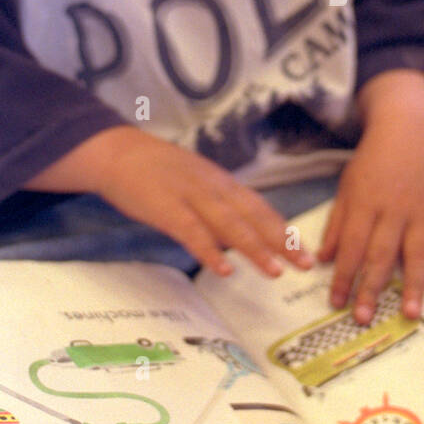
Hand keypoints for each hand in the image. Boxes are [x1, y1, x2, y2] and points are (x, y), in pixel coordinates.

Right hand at [28, 125, 312, 279]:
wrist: (117, 152)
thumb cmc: (156, 171)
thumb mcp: (195, 181)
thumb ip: (217, 204)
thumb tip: (240, 232)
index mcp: (221, 183)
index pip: (260, 207)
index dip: (283, 229)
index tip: (306, 249)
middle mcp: (213, 188)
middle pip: (253, 216)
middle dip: (282, 241)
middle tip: (306, 264)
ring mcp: (191, 197)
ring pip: (229, 225)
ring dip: (254, 249)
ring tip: (274, 271)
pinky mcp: (167, 208)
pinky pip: (192, 233)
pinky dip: (209, 251)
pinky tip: (223, 270)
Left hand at [318, 72, 423, 324]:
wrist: (409, 129)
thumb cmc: (373, 161)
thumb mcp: (347, 187)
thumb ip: (337, 223)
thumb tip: (323, 259)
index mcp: (365, 203)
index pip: (351, 246)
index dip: (342, 276)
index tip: (336, 303)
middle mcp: (393, 209)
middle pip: (381, 254)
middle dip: (371, 288)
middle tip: (364, 318)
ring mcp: (421, 209)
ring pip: (416, 252)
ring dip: (412, 285)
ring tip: (409, 314)